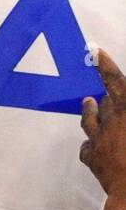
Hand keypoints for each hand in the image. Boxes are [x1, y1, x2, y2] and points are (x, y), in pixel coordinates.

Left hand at [81, 47, 125, 208]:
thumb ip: (125, 110)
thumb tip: (104, 99)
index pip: (115, 81)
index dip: (105, 65)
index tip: (95, 51)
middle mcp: (111, 120)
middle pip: (105, 101)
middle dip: (106, 95)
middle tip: (104, 92)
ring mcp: (99, 139)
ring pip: (89, 119)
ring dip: (90, 111)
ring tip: (88, 102)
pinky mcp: (93, 158)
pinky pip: (87, 147)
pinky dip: (91, 143)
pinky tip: (92, 145)